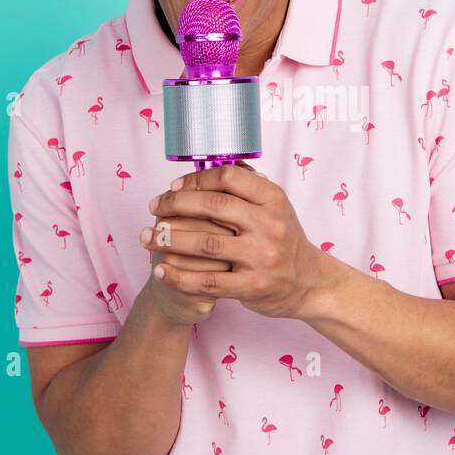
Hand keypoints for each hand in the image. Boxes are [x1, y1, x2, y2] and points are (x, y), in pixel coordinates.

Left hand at [141, 161, 324, 318]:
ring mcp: (262, 257)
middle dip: (175, 205)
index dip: (195, 179)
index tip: (173, 187)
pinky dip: (179, 277)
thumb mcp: (275, 207)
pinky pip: (208, 281)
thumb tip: (204, 167)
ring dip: (169, 240)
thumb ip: (245, 187)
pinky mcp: (252, 286)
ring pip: (205, 243)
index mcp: (274, 199)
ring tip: (146, 238)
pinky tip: (161, 272)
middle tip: (153, 208)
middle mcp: (270, 225)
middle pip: (213, 207)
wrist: (308, 282)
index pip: (229, 177)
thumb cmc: (283, 239)